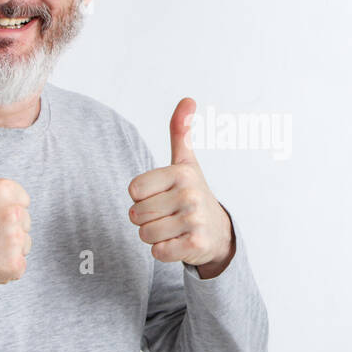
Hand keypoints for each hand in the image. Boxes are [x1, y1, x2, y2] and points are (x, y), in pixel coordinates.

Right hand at [0, 106, 31, 290]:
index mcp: (4, 189)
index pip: (19, 198)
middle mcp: (14, 214)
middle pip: (23, 220)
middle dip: (4, 226)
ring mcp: (15, 242)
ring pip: (23, 242)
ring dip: (5, 246)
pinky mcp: (14, 267)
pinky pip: (19, 265)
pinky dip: (3, 267)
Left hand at [127, 98, 235, 277]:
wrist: (218, 231)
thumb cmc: (192, 194)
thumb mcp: (186, 162)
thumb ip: (180, 131)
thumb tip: (188, 99)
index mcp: (181, 172)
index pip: (133, 190)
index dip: (141, 197)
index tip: (160, 195)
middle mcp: (189, 194)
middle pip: (136, 214)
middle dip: (145, 219)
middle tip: (166, 214)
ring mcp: (193, 220)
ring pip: (145, 234)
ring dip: (153, 236)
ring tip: (172, 228)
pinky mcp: (194, 244)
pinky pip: (158, 252)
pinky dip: (163, 251)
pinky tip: (178, 242)